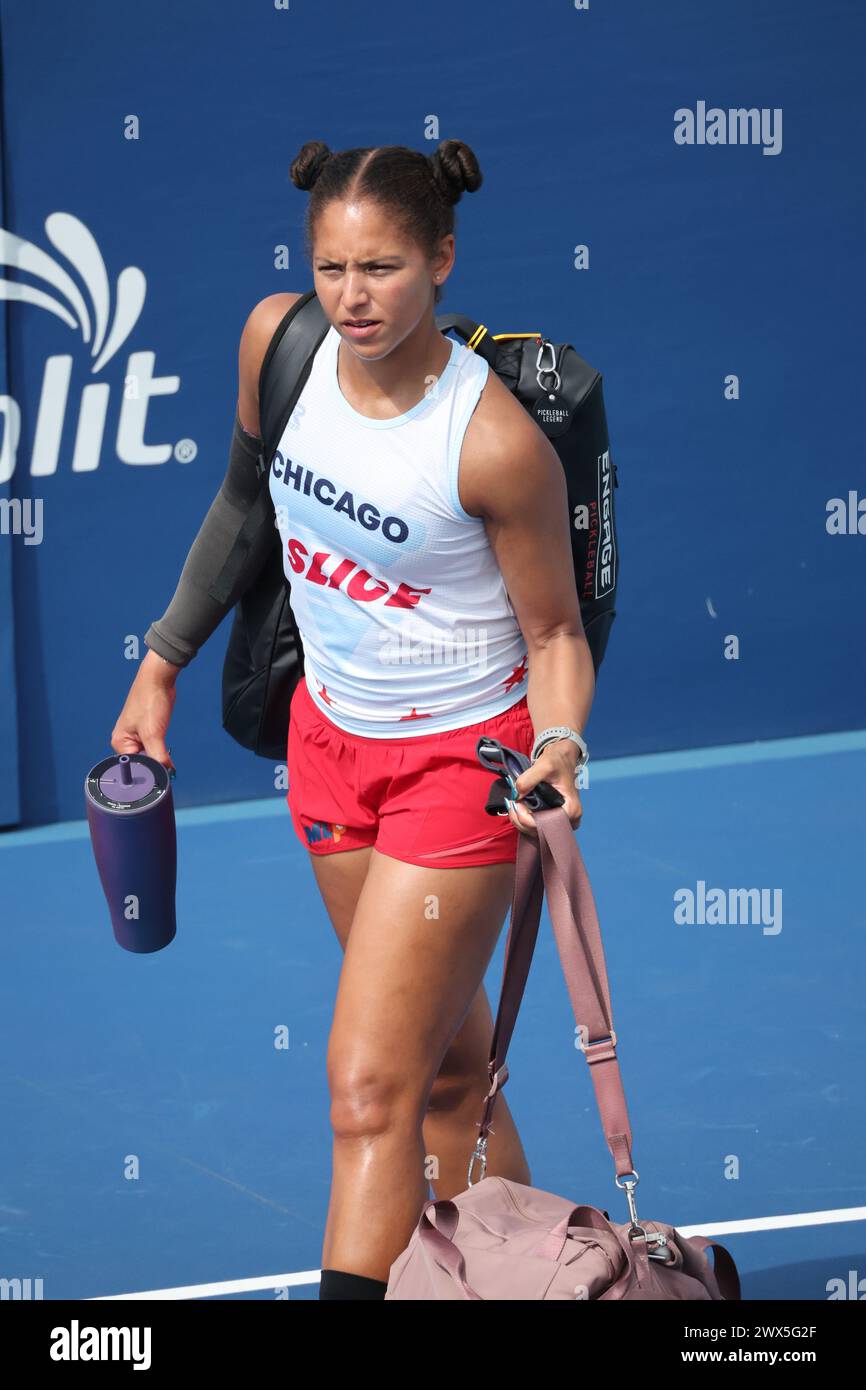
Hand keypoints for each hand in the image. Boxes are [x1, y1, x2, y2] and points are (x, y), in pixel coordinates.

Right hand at [110, 650, 178, 775]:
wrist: (159, 680)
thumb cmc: (150, 701)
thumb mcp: (154, 734)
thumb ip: (158, 756)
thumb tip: (166, 772)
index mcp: (119, 742)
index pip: (133, 766)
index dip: (147, 771)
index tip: (161, 776)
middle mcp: (124, 740)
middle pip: (140, 762)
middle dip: (154, 764)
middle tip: (167, 768)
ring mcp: (135, 735)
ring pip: (148, 755)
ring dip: (158, 757)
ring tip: (167, 759)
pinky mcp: (146, 730)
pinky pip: (153, 747)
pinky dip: (161, 750)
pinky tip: (167, 752)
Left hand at [504, 740, 582, 838]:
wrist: (561, 758)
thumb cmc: (557, 762)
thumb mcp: (544, 765)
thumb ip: (528, 779)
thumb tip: (516, 794)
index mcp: (571, 810)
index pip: (545, 825)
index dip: (526, 817)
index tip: (517, 802)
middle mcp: (569, 820)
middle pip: (539, 831)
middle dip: (520, 819)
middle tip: (512, 801)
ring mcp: (560, 821)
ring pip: (535, 831)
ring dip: (520, 820)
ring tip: (514, 802)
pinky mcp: (552, 819)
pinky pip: (535, 826)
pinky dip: (523, 819)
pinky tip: (518, 807)